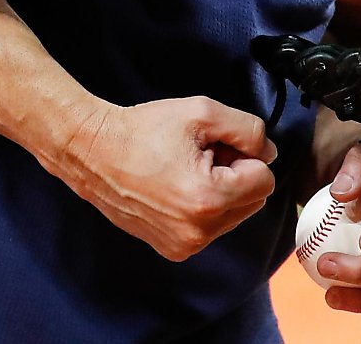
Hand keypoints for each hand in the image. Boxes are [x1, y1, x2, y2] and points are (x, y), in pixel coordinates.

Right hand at [55, 97, 277, 261]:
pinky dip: (201, 210)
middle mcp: (200, 230)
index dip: (244, 155)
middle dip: (235, 176)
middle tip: (199, 156)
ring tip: (183, 171)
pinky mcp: (172, 250)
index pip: (265, 179)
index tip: (213, 146)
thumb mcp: (200, 112)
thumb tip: (268, 152)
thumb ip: (247, 129)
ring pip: (233, 217)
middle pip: (252, 201)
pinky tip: (174, 189)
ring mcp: (185, 245)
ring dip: (220, 193)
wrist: (92, 151)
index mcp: (210, 198)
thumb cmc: (142, 129)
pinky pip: (209, 229)